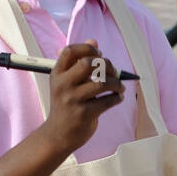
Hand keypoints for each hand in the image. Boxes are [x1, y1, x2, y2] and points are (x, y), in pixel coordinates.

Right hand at [41, 40, 123, 156]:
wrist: (58, 134)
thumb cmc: (66, 105)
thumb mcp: (66, 82)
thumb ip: (78, 61)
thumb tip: (93, 41)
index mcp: (57, 74)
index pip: (70, 50)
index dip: (88, 48)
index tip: (99, 54)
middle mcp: (62, 85)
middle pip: (88, 63)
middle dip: (107, 65)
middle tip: (114, 72)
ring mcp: (72, 100)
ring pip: (102, 83)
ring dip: (116, 84)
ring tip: (119, 88)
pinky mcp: (84, 114)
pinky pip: (108, 100)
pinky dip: (117, 98)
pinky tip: (117, 98)